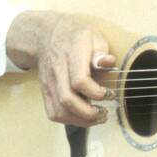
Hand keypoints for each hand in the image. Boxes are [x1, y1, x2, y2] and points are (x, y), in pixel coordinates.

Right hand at [6, 10, 115, 126]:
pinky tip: (83, 117)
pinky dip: (69, 120)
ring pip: (59, 110)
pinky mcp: (46, 91)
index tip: (110, 94)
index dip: (96, 92)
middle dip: (89, 112)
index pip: (79, 80)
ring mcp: (49, 82)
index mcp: (71, 54)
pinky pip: (53, 112)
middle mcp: (57, 70)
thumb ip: (101, 52)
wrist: (46, 35)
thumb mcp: (93, 36)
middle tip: (104, 112)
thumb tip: (109, 62)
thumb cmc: (74, 37)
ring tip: (97, 117)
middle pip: (68, 99)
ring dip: (80, 120)